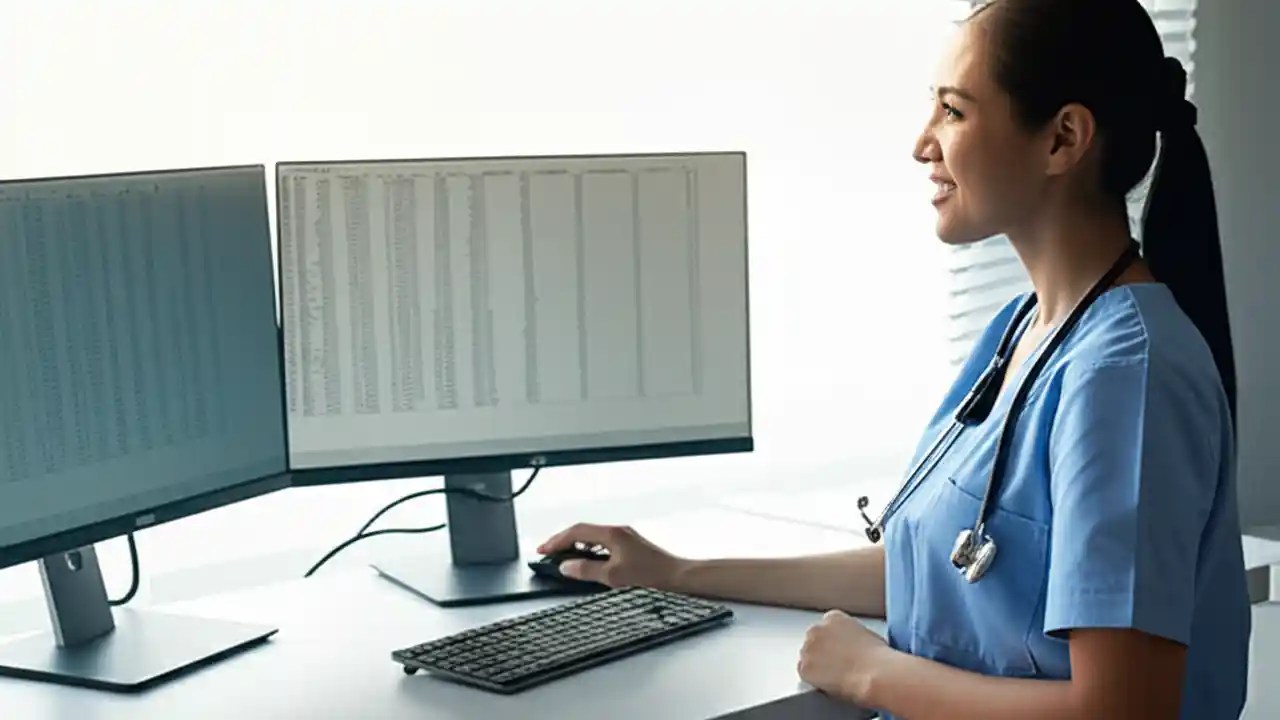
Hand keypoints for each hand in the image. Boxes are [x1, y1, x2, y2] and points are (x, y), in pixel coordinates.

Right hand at [537, 523, 687, 589]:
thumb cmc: (650, 575)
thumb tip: (565, 566)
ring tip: (562, 557)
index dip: (557, 540)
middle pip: (583, 531)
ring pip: (593, 536)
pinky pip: (602, 543)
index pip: (577, 532)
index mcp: (611, 533)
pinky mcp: (630, 546)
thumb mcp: (613, 576)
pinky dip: (589, 550)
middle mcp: (617, 531)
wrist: (677, 576)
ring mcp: (625, 537)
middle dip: (563, 540)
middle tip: (547, 552)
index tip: (543, 550)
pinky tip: (587, 561)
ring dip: (576, 545)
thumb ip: (586, 570)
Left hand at [798, 610, 890, 705]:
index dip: (832, 644)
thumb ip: (851, 636)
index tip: (838, 653)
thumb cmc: (878, 658)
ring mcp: (808, 648)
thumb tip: (851, 647)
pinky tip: (829, 684)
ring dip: (817, 666)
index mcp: (833, 618)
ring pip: (807, 658)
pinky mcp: (804, 667)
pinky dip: (813, 680)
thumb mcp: (867, 635)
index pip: (825, 629)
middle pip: (813, 642)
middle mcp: (817, 629)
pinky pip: (805, 674)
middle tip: (836, 666)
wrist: (876, 673)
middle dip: (822, 653)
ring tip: (835, 677)